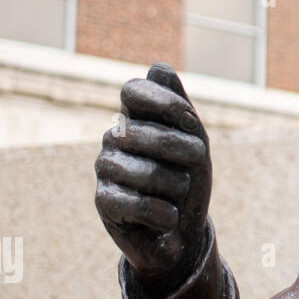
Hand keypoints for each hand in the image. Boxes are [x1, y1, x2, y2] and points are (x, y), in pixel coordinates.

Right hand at [94, 63, 211, 296]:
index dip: (165, 102)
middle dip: (184, 152)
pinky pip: (140, 204)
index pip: (134, 90)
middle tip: (193, 167)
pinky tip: (167, 217)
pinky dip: (166, 214)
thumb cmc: (189, 180)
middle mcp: (115, 136)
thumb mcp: (195, 142)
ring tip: (177, 195)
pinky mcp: (103, 201)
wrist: (181, 232)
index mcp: (137, 117)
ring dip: (177, 188)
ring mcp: (105, 167)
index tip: (191, 120)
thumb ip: (178, 107)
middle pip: (147, 133)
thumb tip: (159, 67)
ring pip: (148, 173)